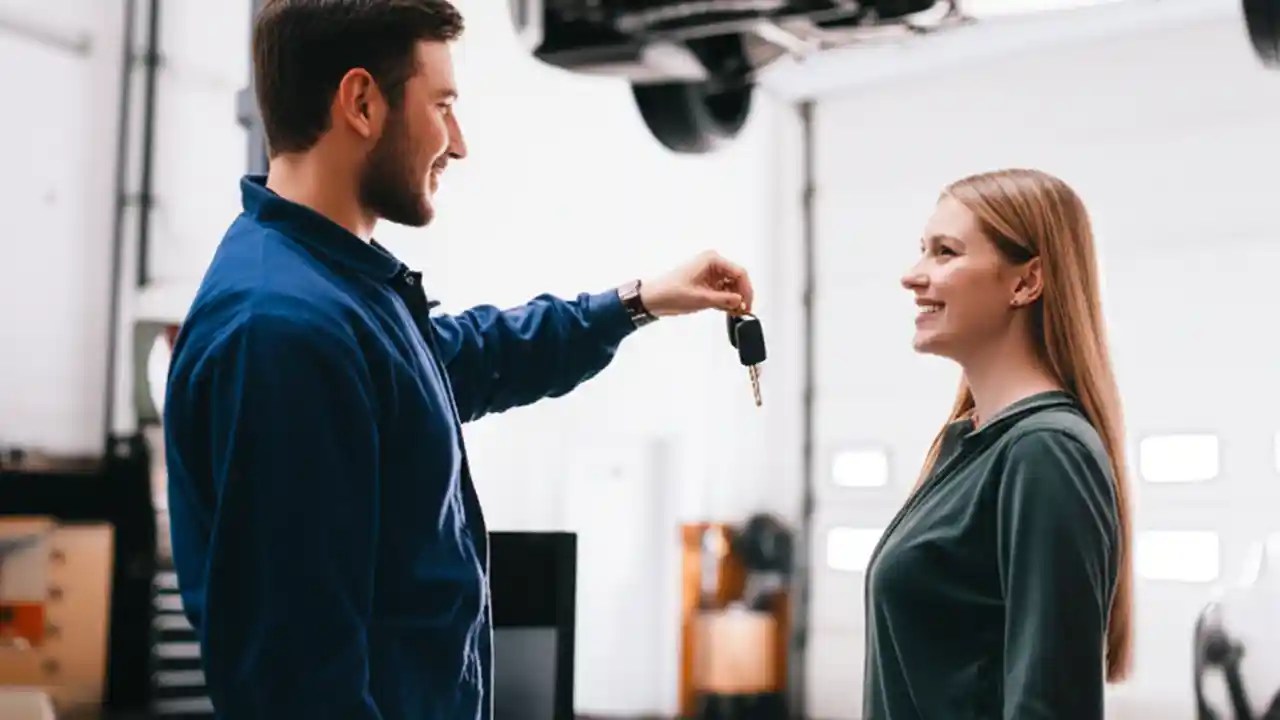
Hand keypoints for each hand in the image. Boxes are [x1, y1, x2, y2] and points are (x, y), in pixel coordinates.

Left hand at [639, 250, 754, 317]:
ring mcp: (709, 274)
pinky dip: (726, 301)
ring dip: (734, 299)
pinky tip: (728, 310)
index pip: (739, 272)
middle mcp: (712, 264)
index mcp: (711, 260)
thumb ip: (724, 300)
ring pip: (731, 286)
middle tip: (743, 311)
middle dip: (741, 295)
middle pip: (737, 279)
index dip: (746, 290)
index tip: (747, 304)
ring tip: (735, 313)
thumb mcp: (701, 298)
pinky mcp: (706, 284)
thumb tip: (740, 301)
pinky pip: (723, 291)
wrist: (652, 298)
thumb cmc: (669, 292)